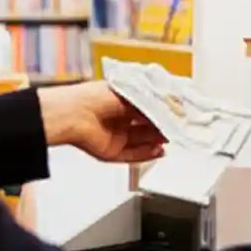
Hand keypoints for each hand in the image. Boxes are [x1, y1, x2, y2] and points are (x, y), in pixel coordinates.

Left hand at [37, 80, 165, 162]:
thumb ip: (151, 105)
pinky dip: (146, 154)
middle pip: (146, 127)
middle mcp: (118, 120)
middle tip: (176, 129)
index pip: (147, 109)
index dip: (161, 113)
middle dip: (161, 128)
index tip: (176, 115)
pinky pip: (132, 155)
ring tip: (170, 139)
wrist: (74, 114)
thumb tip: (169, 110)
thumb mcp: (131, 95)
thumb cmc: (96, 97)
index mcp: (121, 101)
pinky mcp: (111, 152)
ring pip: (141, 142)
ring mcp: (115, 137)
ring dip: (156, 142)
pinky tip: (158, 151)